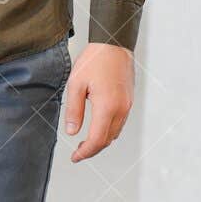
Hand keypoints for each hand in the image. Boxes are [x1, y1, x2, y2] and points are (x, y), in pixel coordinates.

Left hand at [62, 42, 134, 162]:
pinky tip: (97, 126)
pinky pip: (119, 123)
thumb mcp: (76, 84)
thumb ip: (74, 110)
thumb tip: (72, 132)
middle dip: (92, 150)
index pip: (96, 140)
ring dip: (101, 140)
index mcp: (107, 107)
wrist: (114, 44)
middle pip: (107, 140)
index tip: (75, 157)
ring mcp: (127, 105)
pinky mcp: (129, 101)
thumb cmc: (95, 60)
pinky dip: (108, 130)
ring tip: (85, 141)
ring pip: (115, 133)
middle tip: (78, 153)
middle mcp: (120, 109)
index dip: (85, 153)